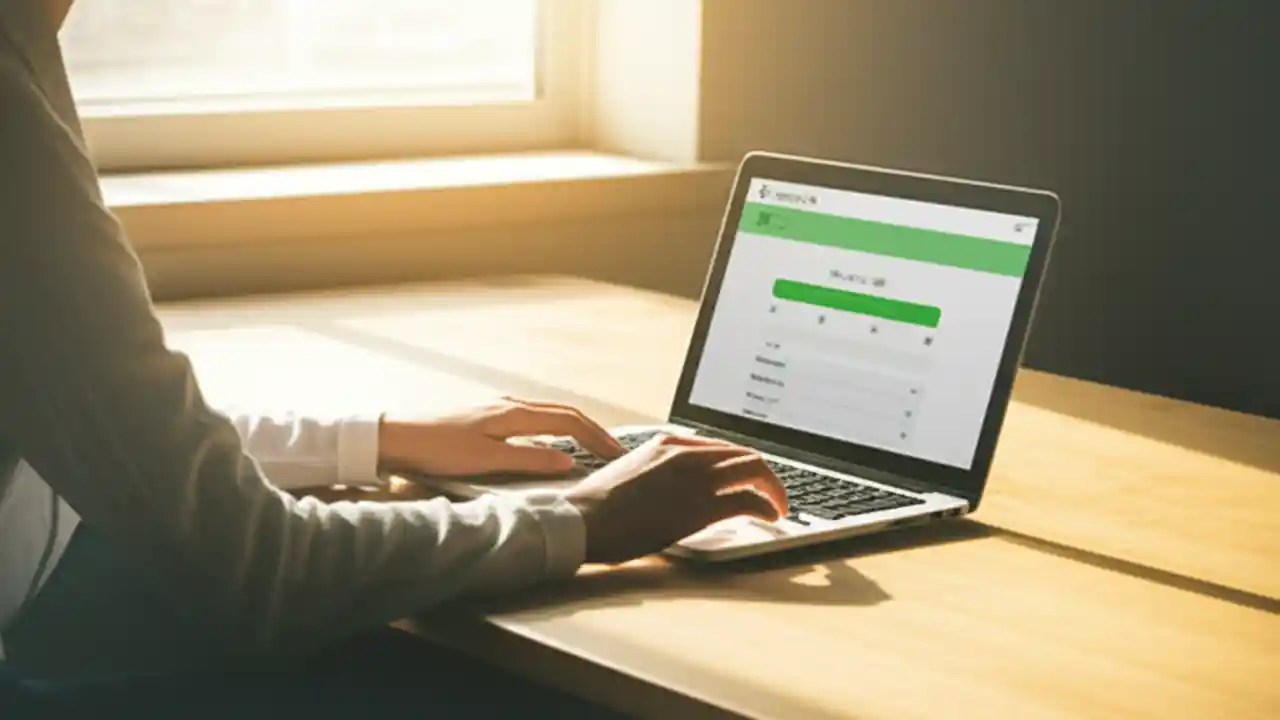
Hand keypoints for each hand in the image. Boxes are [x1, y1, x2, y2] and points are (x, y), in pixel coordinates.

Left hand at [378, 398, 623, 475]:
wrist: (396, 436)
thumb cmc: (437, 449)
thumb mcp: (486, 460)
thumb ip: (529, 461)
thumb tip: (568, 463)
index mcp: (515, 414)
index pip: (569, 421)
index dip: (597, 438)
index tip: (616, 455)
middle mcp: (510, 404)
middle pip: (563, 412)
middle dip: (592, 430)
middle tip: (613, 450)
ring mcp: (498, 407)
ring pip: (548, 413)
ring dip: (574, 428)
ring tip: (589, 446)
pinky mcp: (486, 415)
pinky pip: (532, 418)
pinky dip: (553, 428)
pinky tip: (549, 443)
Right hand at [566, 434, 787, 563]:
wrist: (583, 520)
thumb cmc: (598, 505)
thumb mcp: (631, 473)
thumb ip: (658, 471)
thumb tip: (673, 487)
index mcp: (667, 442)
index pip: (719, 446)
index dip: (740, 464)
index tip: (747, 479)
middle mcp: (685, 453)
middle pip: (743, 453)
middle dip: (764, 473)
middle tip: (772, 492)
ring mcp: (694, 478)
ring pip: (754, 470)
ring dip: (774, 488)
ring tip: (779, 505)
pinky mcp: (700, 506)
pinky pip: (747, 500)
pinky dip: (766, 507)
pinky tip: (770, 517)